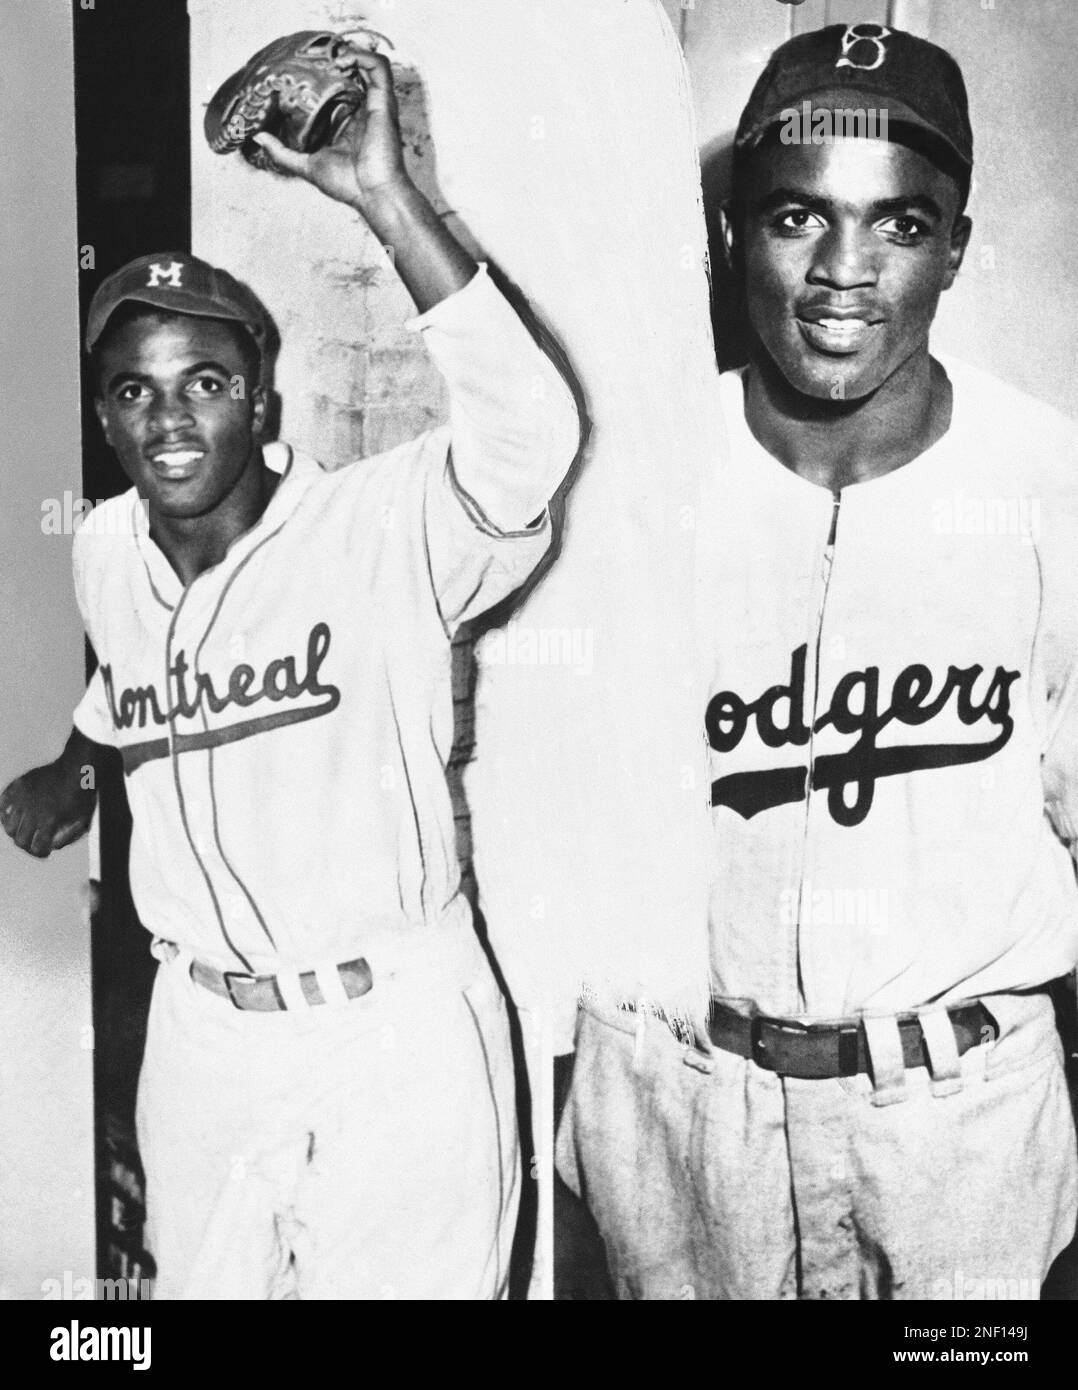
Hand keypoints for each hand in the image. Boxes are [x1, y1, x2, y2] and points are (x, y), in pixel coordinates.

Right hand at [0, 760, 95, 858]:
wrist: (78, 768)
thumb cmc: (83, 795)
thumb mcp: (83, 820)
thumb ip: (68, 837)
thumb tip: (52, 847)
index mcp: (49, 821)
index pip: (35, 848)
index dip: (40, 852)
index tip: (44, 851)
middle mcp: (32, 811)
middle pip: (19, 840)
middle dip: (28, 844)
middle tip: (34, 842)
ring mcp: (22, 798)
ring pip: (9, 826)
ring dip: (17, 831)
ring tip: (26, 829)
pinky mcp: (18, 787)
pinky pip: (2, 805)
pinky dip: (6, 813)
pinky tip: (16, 815)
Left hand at [253, 47, 409, 211]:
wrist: (373, 195)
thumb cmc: (349, 185)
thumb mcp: (306, 165)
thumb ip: (282, 152)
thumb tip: (258, 138)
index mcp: (350, 123)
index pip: (342, 89)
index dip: (329, 74)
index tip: (308, 67)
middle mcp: (364, 111)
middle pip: (355, 73)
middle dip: (339, 58)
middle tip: (318, 55)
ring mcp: (376, 106)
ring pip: (370, 64)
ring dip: (352, 53)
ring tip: (333, 56)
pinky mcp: (384, 103)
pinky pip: (379, 68)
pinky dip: (363, 56)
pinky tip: (344, 60)